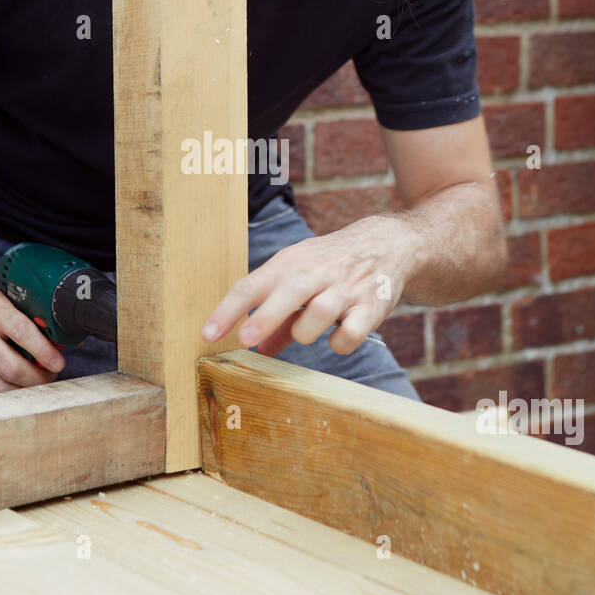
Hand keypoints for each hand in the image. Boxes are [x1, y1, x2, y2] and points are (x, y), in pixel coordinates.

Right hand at [0, 286, 65, 396]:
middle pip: (12, 368)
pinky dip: (1, 400)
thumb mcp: (14, 305)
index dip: (44, 352)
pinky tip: (14, 393)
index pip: (22, 332)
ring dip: (23, 392)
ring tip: (35, 384)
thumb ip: (37, 322)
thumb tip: (67, 343)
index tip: (58, 364)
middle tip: (50, 377)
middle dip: (38, 378)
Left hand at [202, 215, 420, 357]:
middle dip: (266, 316)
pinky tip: (339, 337)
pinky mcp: (372, 306)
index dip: (228, 310)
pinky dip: (340, 343)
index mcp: (289, 263)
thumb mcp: (298, 279)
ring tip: (308, 331)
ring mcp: (345, 288)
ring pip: (320, 313)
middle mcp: (316, 273)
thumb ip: (277, 318)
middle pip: (287, 293)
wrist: (387, 243)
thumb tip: (255, 350)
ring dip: (306, 331)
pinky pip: (351, 332)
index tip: (207, 334)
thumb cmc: (329, 266)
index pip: (251, 285)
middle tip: (246, 340)